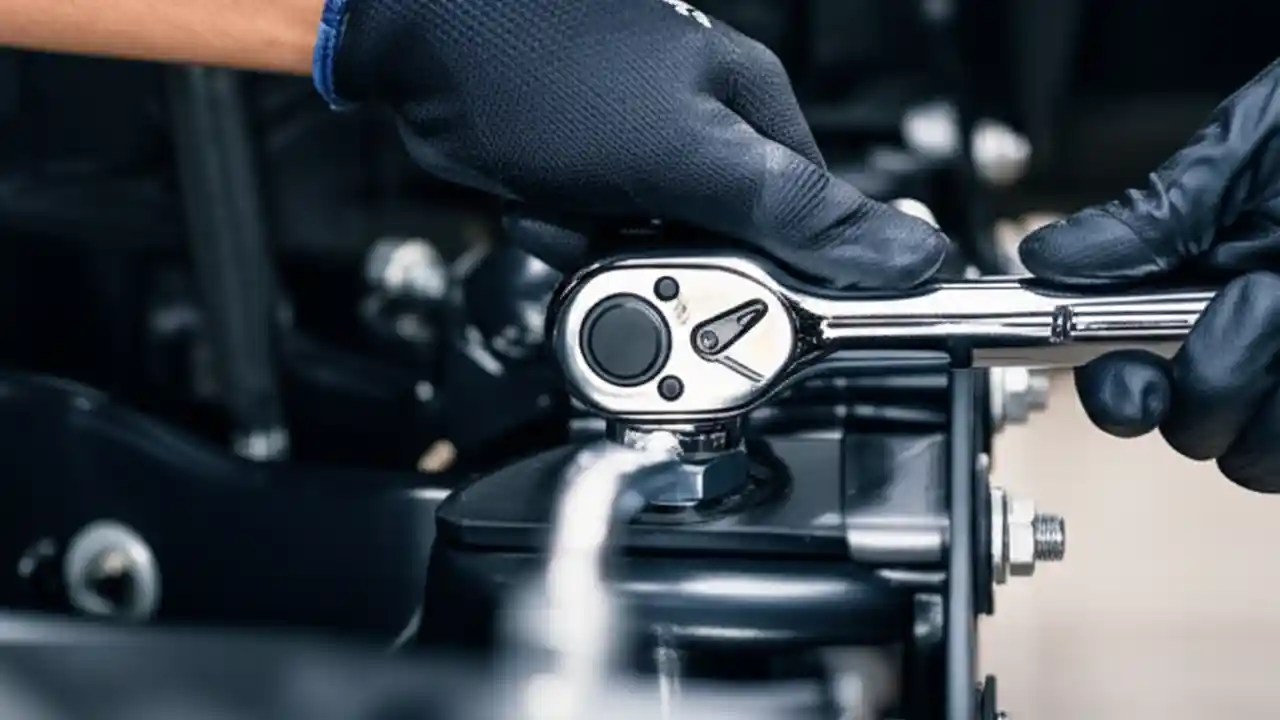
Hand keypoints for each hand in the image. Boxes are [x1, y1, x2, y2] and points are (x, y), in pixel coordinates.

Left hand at [318, 0, 947, 288]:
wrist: (417, 47)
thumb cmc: (545, 74)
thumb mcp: (688, 158)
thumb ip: (795, 214)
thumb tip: (908, 255)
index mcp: (753, 110)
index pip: (811, 221)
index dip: (781, 279)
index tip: (737, 304)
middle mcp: (707, 124)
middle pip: (729, 246)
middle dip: (670, 267)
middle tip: (624, 251)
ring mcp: (645, 147)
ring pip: (656, 250)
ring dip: (606, 253)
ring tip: (567, 214)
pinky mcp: (590, 171)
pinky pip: (598, 237)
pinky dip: (565, 236)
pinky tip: (538, 203)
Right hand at [1018, 59, 1279, 490]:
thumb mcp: (1249, 155)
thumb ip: (1154, 213)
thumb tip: (1052, 257)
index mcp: (1196, 288)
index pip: (1123, 377)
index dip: (1118, 392)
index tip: (1134, 379)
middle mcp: (1247, 345)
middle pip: (1189, 429)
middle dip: (1215, 375)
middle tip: (1257, 299)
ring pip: (1257, 455)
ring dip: (1278, 389)